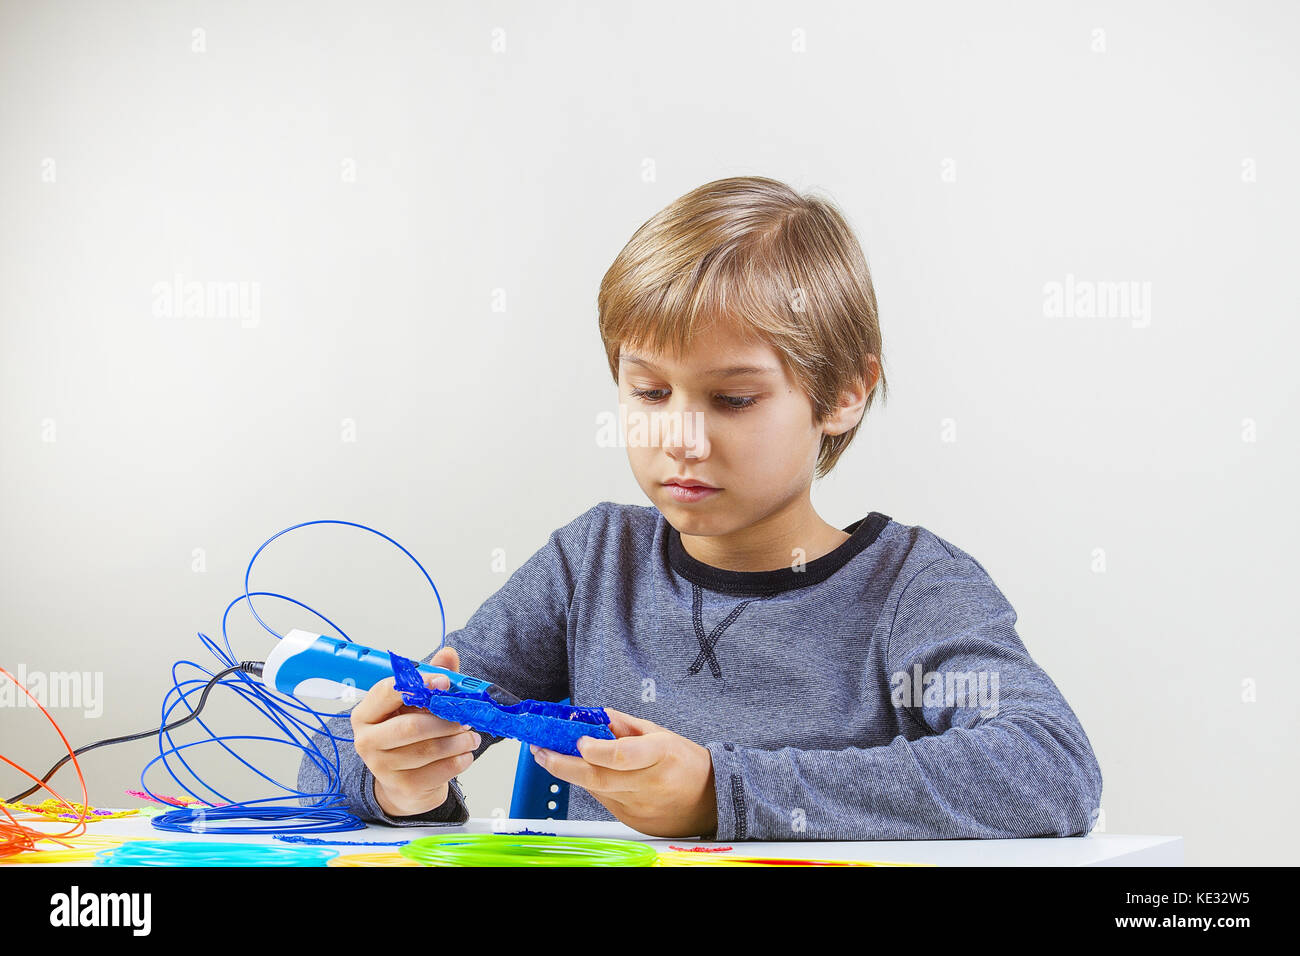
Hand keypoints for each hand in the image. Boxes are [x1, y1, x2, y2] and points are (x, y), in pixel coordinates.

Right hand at [350, 645, 479, 817]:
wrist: (404, 782)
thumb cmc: (409, 735)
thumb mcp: (418, 704)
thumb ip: (433, 677)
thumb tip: (448, 654)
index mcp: (366, 713)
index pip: (388, 691)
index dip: (420, 684)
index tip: (445, 682)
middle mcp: (366, 741)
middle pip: (411, 726)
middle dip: (445, 720)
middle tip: (465, 717)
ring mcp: (382, 768)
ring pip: (428, 750)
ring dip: (458, 741)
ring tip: (471, 736)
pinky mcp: (403, 787)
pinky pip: (439, 771)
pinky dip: (459, 760)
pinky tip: (465, 754)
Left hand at [530, 708, 716, 837]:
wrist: (711, 801)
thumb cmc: (687, 763)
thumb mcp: (660, 732)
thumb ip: (624, 724)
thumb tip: (593, 715)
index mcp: (660, 755)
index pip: (622, 755)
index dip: (595, 749)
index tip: (578, 740)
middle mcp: (649, 784)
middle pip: (597, 778)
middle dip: (562, 764)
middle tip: (540, 751)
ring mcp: (640, 807)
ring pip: (596, 790)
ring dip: (571, 773)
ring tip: (552, 756)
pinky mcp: (634, 822)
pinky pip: (604, 802)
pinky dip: (592, 787)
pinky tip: (586, 774)